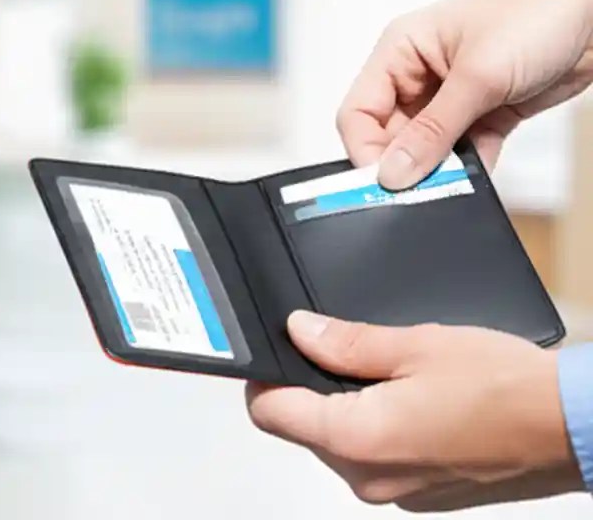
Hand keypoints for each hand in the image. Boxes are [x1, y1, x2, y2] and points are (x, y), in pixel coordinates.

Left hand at [246, 311, 581, 511]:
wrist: (575, 428)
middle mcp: (368, 478)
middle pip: (303, 429)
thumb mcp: (416, 344)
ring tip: (392, 372)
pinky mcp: (421, 497)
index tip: (277, 350)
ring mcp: (396, 493)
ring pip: (340, 444)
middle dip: (311, 388)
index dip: (266, 376)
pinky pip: (377, 460)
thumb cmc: (506, 387)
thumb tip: (299, 331)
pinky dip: (381, 428)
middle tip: (342, 348)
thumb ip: (346, 342)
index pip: (269, 413)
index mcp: (356, 439)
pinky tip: (415, 400)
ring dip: (348, 408)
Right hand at [337, 0, 592, 188]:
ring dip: (438, 168)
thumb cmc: (539, 13)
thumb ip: (433, 131)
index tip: (380, 183)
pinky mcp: (484, 112)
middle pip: (388, 134)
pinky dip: (469, 168)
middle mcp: (419, 73)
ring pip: (425, 148)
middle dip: (403, 164)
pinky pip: (463, 152)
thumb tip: (393, 172)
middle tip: (419, 189)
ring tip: (453, 181)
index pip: (359, 111)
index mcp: (401, 49)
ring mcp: (452, 95)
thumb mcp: (477, 76)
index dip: (363, 149)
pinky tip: (479, 175)